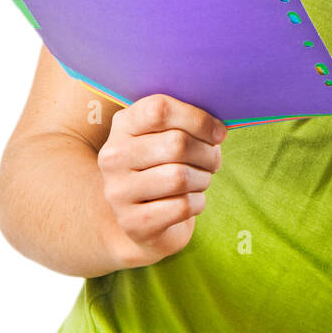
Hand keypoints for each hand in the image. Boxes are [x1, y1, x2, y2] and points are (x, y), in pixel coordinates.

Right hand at [98, 92, 226, 267]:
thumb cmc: (166, 166)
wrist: (144, 218)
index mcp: (123, 125)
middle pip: (176, 144)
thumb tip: (218, 128)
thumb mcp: (167, 136)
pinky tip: (192, 201)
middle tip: (213, 161)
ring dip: (203, 179)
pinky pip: (182, 206)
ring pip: (180, 177)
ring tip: (200, 180)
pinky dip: (198, 203)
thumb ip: (186, 122)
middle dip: (208, 153)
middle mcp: (113, 157)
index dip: (198, 119)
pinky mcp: (133, 222)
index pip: (159, 109)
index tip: (218, 133)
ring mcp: (118, 192)